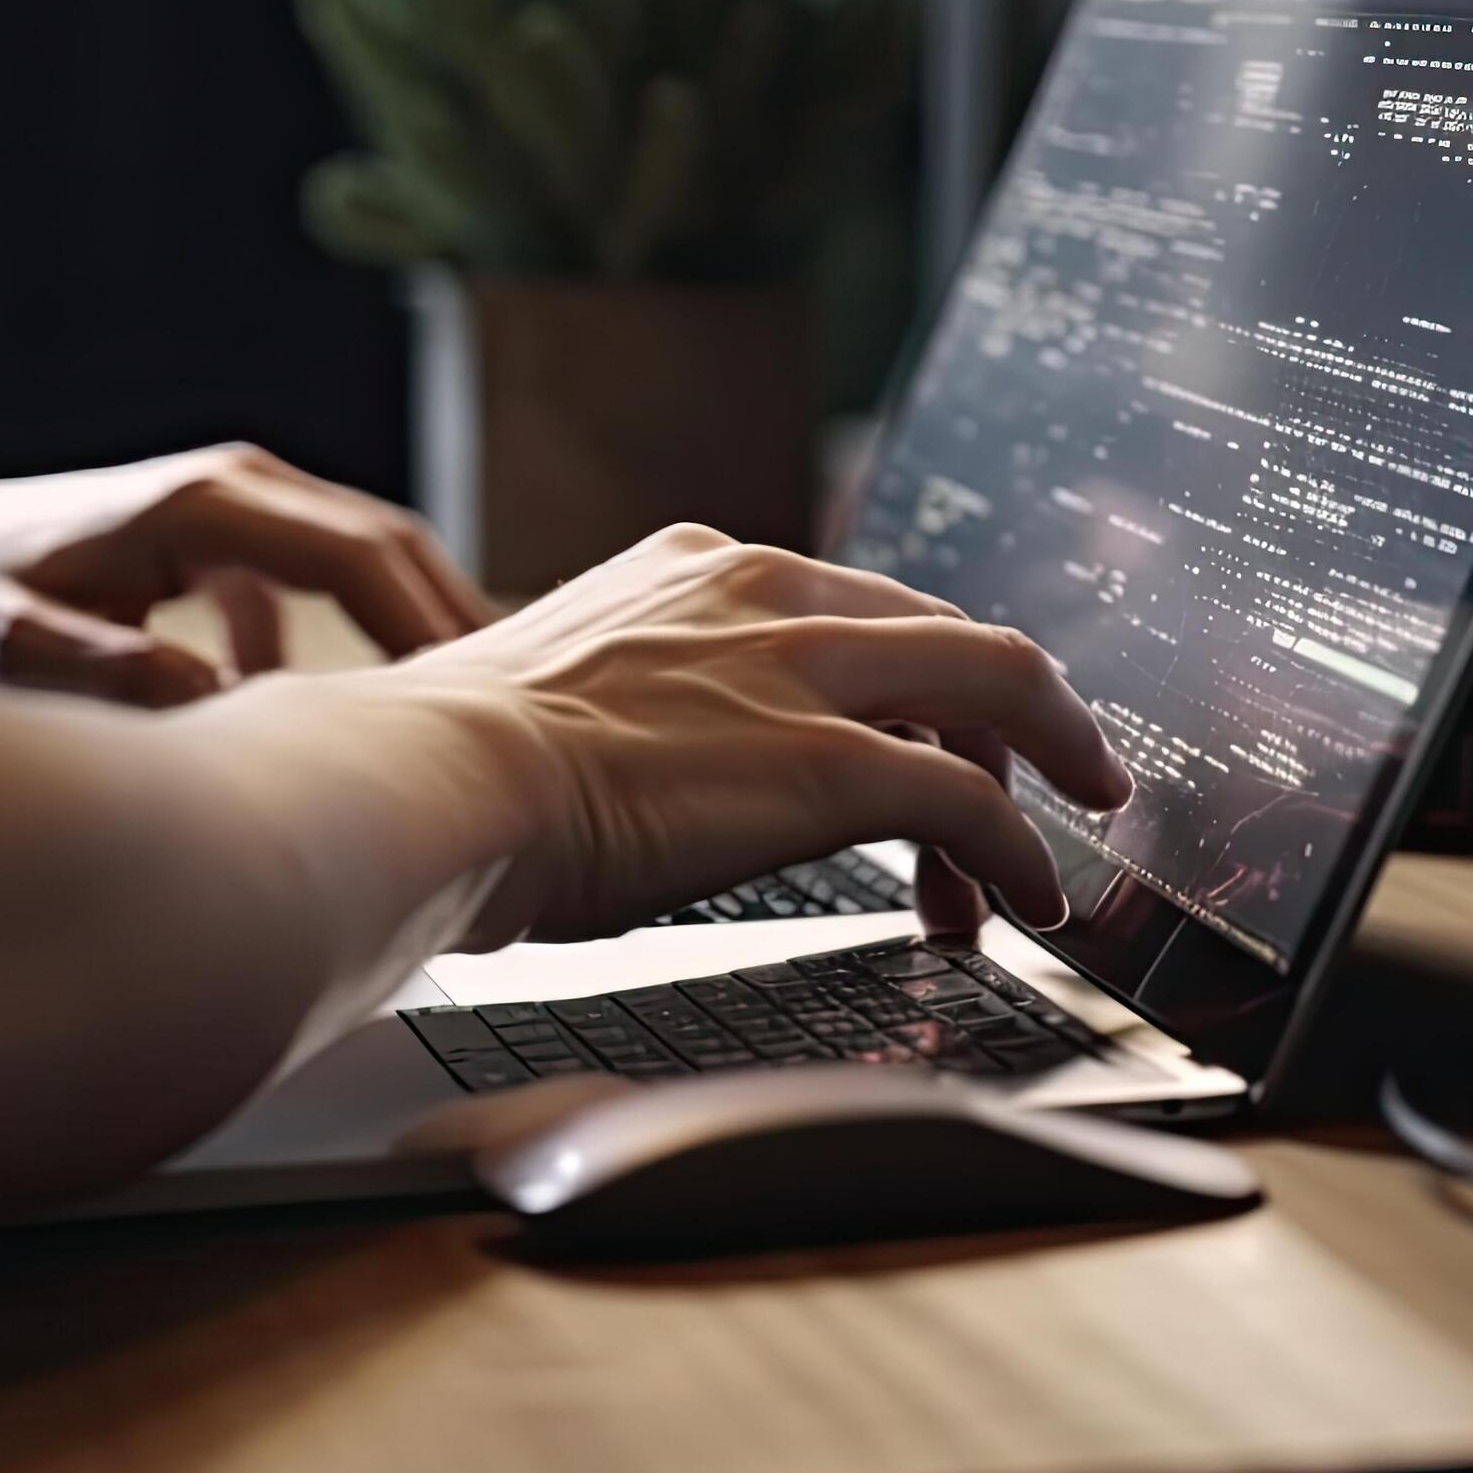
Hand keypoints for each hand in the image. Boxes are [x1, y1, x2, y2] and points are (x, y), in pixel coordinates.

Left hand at [0, 444, 492, 703]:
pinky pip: (313, 583)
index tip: (472, 707)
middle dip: (450, 624)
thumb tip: (221, 701)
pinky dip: (345, 639)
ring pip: (360, 558)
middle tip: (512, 717)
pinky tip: (328, 717)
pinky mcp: (216, 537)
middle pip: (384, 544)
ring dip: (409, 628)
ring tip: (455, 720)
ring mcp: (228, 504)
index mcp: (203, 503)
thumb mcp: (11, 646)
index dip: (425, 629)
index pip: (357, 557)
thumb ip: (109, 672)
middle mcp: (232, 485)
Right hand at [409, 524, 1133, 945]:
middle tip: (1027, 804)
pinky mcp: (834, 763)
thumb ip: (626, 704)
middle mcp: (769, 593)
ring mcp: (807, 672)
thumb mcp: (560, 691)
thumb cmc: (454, 766)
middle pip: (948, 636)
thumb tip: (610, 769)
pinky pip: (973, 802)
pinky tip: (1024, 903)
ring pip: (995, 690)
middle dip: (1006, 726)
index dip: (913, 686)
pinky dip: (1018, 853)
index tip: (929, 742)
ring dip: (1035, 784)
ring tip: (1039, 872)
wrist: (434, 784)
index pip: (855, 608)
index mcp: (699, 569)